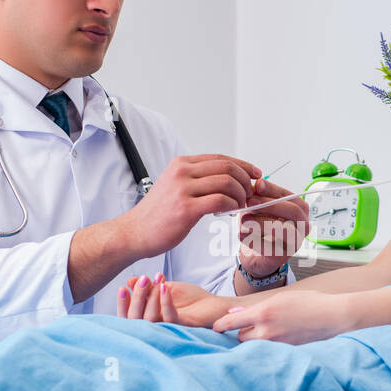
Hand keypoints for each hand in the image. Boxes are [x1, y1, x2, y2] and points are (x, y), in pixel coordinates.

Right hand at [117, 274, 233, 327]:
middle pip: (135, 319)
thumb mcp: (166, 288)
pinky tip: (165, 287)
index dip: (122, 304)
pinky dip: (164, 301)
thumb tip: (129, 281)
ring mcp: (170, 328)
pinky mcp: (184, 327)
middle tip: (143, 279)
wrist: (216, 305)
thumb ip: (149, 286)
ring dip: (150, 297)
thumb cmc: (192, 300)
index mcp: (151, 319)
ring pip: (149, 319)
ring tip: (156, 280)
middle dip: (136, 297)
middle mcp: (157, 327)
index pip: (129, 317)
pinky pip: (169, 318)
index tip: (122, 287)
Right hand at [123, 154, 261, 257]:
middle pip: (227, 167)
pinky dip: (232, 205)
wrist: (135, 232)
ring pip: (227, 183)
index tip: (255, 174)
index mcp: (181, 164)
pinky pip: (220, 201)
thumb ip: (197, 180)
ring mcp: (183, 189)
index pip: (220, 158)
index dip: (243, 165)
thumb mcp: (174, 186)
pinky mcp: (186, 208)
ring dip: (241, 194)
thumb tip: (227, 179)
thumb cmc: (157, 214)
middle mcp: (182, 172)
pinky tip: (231, 212)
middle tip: (250, 193)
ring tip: (241, 205)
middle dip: (245, 180)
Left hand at [211, 290, 356, 344]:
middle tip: (254, 326)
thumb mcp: (281, 298)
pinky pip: (268, 352)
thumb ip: (257, 308)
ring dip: (255, 340)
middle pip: (241, 336)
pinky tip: (279, 340)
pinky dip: (268, 347)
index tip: (215, 328)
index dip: (220, 325)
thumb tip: (236, 313)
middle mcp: (266, 330)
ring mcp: (276, 343)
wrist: (333, 317)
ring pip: (253, 345)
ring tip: (268, 333)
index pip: (232, 322)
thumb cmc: (310, 303)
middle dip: (244, 332)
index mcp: (263, 312)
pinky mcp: (285, 352)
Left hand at [237, 178, 309, 277]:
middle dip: (270, 204)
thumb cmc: (260, 226)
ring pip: (282, 229)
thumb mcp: (258, 207)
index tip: (258, 185)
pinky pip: (269, 246)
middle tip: (250, 202)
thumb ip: (260, 196)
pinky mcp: (283, 256)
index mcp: (300, 210)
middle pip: (293, 211)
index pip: (291, 196)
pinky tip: (242, 236)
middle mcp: (303, 226)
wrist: (255, 253)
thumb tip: (257, 184)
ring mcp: (295, 242)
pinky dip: (253, 240)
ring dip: (259, 222)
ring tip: (244, 220)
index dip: (274, 190)